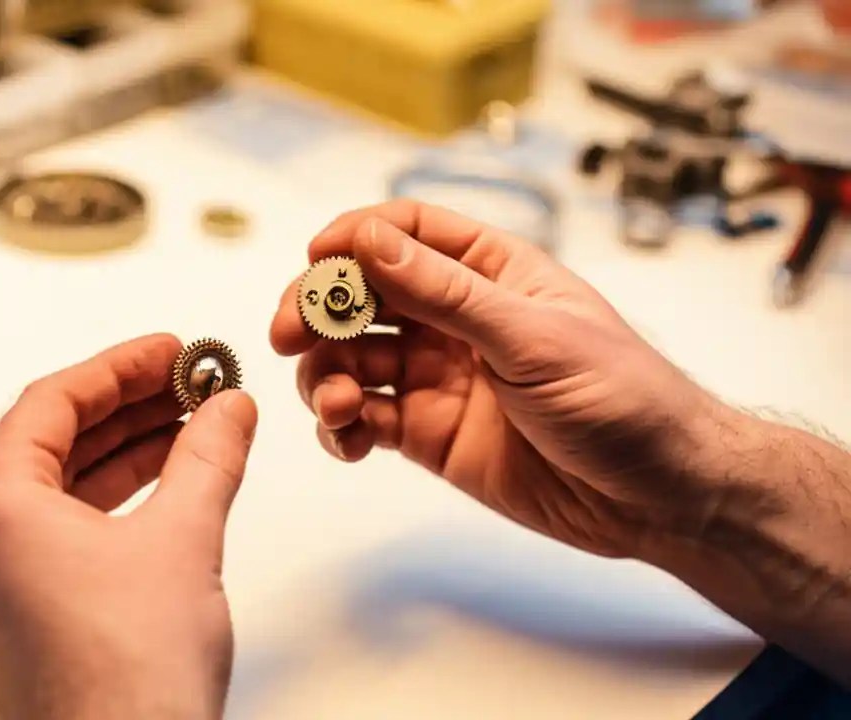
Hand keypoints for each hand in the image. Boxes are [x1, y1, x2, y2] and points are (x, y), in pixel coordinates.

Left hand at [0, 334, 257, 719]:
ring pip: (52, 497)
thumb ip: (208, 457)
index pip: (50, 404)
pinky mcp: (7, 628)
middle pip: (48, 446)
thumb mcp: (184, 541)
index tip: (172, 350)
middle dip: (127, 411)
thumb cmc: (133, 680)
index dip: (120, 367)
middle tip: (191, 384)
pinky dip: (105, 511)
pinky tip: (163, 493)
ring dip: (121, 458)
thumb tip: (229, 406)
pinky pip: (52, 543)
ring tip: (190, 430)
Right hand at [270, 200, 728, 558]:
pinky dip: (342, 427)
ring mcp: (438, 377)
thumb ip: (445, 292)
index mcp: (492, 273)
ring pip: (352, 359)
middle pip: (363, 295)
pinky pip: (364, 419)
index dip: (356, 238)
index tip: (315, 258)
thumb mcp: (532, 336)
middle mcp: (456, 319)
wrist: (660, 498)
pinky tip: (348, 438)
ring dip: (326, 375)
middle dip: (319, 310)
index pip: (408, 233)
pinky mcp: (428, 434)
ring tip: (338, 405)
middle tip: (288, 335)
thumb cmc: (623, 399)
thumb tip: (368, 241)